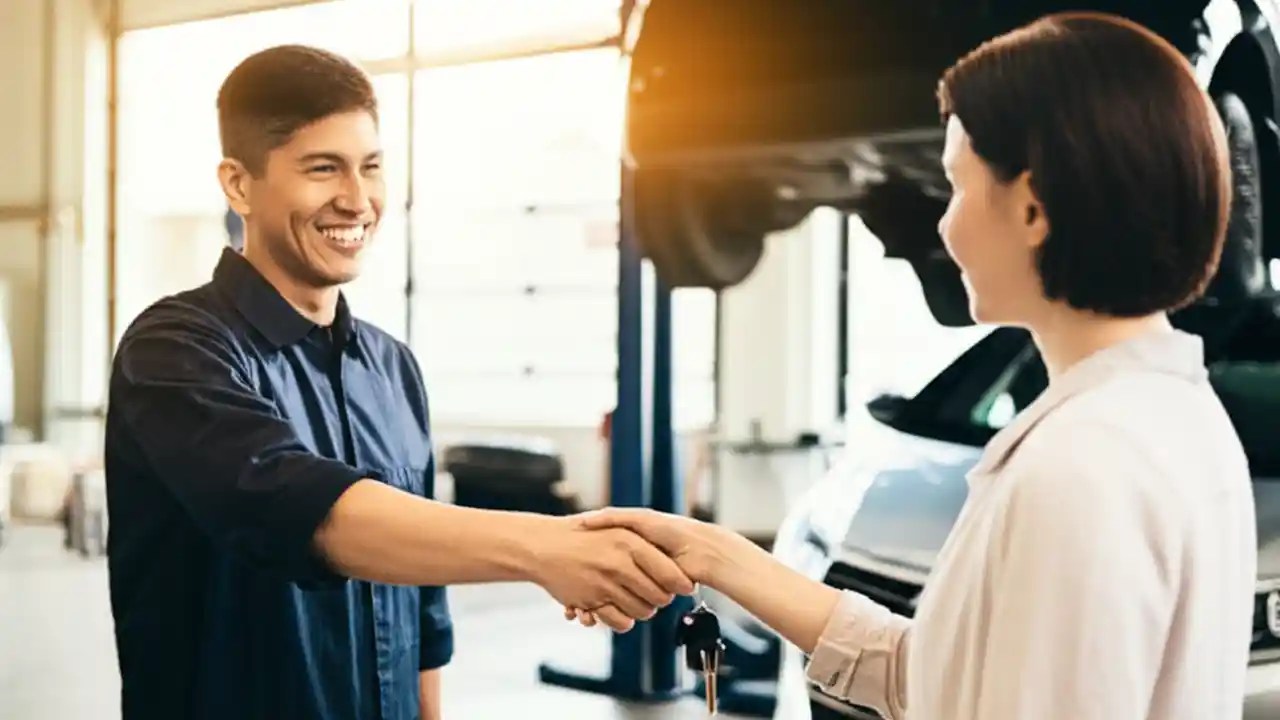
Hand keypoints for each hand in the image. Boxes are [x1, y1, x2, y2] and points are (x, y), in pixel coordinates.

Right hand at [529, 515, 694, 631]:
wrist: (545, 545)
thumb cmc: (585, 535)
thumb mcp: (616, 528)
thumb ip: (644, 544)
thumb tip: (675, 566)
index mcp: (629, 542)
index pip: (668, 572)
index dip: (681, 583)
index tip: (686, 587)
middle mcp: (618, 563)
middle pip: (659, 596)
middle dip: (663, 599)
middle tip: (660, 594)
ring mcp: (604, 584)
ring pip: (643, 612)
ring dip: (645, 610)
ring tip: (640, 600)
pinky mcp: (591, 601)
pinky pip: (621, 622)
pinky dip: (626, 621)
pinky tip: (621, 609)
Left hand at [577, 508, 739, 581]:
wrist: (707, 558)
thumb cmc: (686, 575)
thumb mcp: (655, 586)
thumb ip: (639, 592)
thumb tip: (625, 611)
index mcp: (637, 552)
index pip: (608, 551)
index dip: (588, 556)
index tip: (568, 564)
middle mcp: (637, 537)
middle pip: (603, 537)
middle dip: (583, 539)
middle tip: (561, 542)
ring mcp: (641, 527)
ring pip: (607, 525)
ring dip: (588, 526)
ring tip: (568, 527)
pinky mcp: (646, 519)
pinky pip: (618, 518)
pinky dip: (600, 520)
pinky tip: (585, 521)